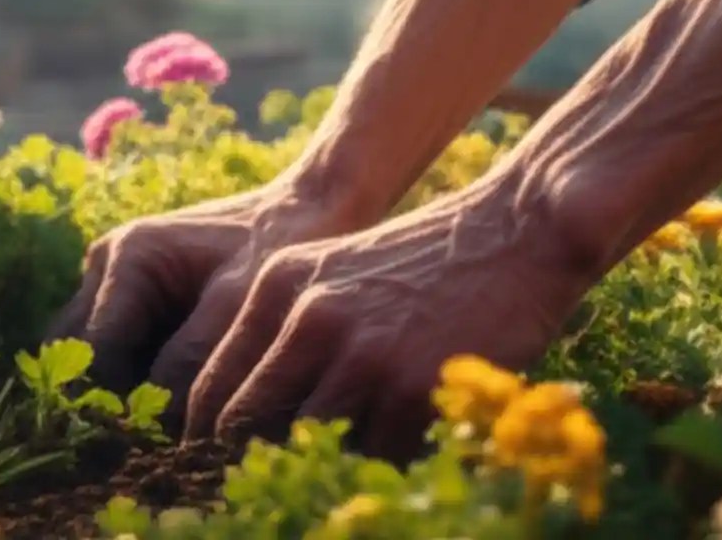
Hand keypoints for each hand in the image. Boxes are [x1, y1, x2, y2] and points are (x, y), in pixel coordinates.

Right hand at [47, 184, 351, 421]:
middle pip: (74, 357)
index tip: (147, 450)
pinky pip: (116, 354)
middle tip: (146, 446)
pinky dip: (135, 384)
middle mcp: (107, 269)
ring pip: (88, 359)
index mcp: (127, 259)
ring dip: (115, 395)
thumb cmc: (280, 247)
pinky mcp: (133, 304)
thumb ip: (193, 362)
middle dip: (102, 404)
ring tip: (159, 432)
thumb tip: (162, 429)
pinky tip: (170, 411)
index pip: (94, 356)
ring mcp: (115, 286)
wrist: (305, 210)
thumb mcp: (239, 304)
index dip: (112, 409)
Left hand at [184, 178, 599, 463]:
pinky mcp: (412, 385)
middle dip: (251, 466)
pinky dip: (379, 467)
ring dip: (319, 469)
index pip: (211, 389)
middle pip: (245, 426)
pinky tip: (391, 458)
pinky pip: (376, 456)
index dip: (207, 442)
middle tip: (263, 492)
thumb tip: (246, 423)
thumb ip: (287, 334)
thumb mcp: (334, 274)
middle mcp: (307, 318)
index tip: (214, 470)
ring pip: (308, 447)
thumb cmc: (423, 264)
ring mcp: (360, 352)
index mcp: (276, 287)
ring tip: (327, 478)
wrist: (515, 229)